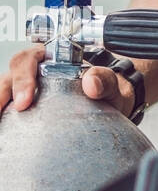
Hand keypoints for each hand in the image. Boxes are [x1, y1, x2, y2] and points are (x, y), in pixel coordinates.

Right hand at [0, 46, 135, 118]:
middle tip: (9, 114)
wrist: (111, 107)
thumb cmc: (108, 91)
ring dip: (0, 104)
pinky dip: (4, 121)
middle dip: (4, 94)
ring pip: (4, 93)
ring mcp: (26, 92)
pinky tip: (5, 133)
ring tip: (1, 126)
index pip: (28, 58)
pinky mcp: (24, 111)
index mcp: (52, 59)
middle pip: (8, 77)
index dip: (23, 77)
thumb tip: (90, 82)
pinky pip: (7, 112)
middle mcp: (34, 73)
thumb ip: (107, 79)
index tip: (25, 101)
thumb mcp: (113, 85)